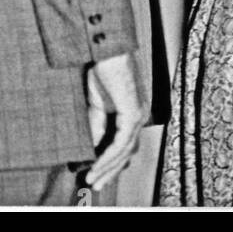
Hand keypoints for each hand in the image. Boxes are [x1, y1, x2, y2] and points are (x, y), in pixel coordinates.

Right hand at [84, 52, 147, 192]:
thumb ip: (98, 125)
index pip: (126, 144)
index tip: (96, 174)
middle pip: (128, 151)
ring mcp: (139, 112)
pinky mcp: (132, 111)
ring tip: (92, 179)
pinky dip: (107, 156)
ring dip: (107, 167)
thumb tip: (94, 148)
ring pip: (125, 150)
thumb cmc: (101, 68)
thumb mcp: (97, 103)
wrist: (105, 47)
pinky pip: (121, 142)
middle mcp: (141, 113)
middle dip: (111, 170)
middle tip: (96, 185)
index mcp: (133, 110)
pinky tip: (96, 165)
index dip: (112, 161)